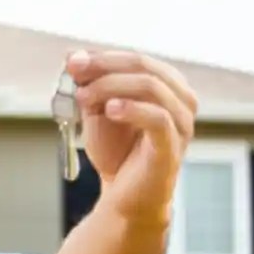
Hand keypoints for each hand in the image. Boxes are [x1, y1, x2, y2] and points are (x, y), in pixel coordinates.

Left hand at [66, 50, 197, 222]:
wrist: (125, 198)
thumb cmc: (116, 153)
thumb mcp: (97, 113)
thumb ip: (90, 85)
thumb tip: (73, 55)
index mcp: (167, 87)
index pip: (136, 59)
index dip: (103, 57)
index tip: (71, 61)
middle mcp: (181, 100)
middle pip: (145, 66)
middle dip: (105, 66)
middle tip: (75, 71)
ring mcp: (181, 123)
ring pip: (152, 87)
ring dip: (111, 86)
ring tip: (83, 97)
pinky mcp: (172, 146)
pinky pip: (158, 118)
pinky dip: (132, 109)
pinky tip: (109, 110)